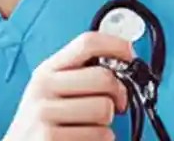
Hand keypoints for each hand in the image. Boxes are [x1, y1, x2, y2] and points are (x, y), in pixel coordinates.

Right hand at [2, 31, 132, 139]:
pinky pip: (102, 136)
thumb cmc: (44, 123)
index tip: (130, 56)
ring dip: (107, 123)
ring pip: (105, 110)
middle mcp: (43, 88)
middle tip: (115, 105)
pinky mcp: (51, 139)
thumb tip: (123, 59)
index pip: (87, 43)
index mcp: (47, 71)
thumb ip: (80, 74)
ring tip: (90, 127)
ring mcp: (45, 114)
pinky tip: (83, 140)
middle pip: (104, 78)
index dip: (117, 45)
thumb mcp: (52, 91)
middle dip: (119, 95)